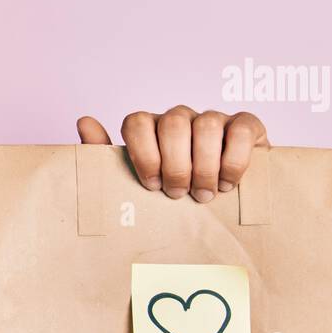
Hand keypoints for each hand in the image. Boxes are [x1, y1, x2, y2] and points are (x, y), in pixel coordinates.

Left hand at [77, 106, 268, 201]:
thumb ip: (106, 158)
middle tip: (179, 195)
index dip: (143, 154)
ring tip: (204, 195)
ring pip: (206, 125)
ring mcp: (214, 120)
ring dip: (204, 167)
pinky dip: (234, 161)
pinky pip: (242, 129)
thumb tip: (83, 121)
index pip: (137, 121)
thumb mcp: (136, 186)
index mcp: (150, 129)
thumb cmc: (173, 197)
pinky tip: (229, 184)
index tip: (151, 186)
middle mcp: (180, 119)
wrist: (221, 214)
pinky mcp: (248, 126)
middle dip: (175, 165)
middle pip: (172, 123)